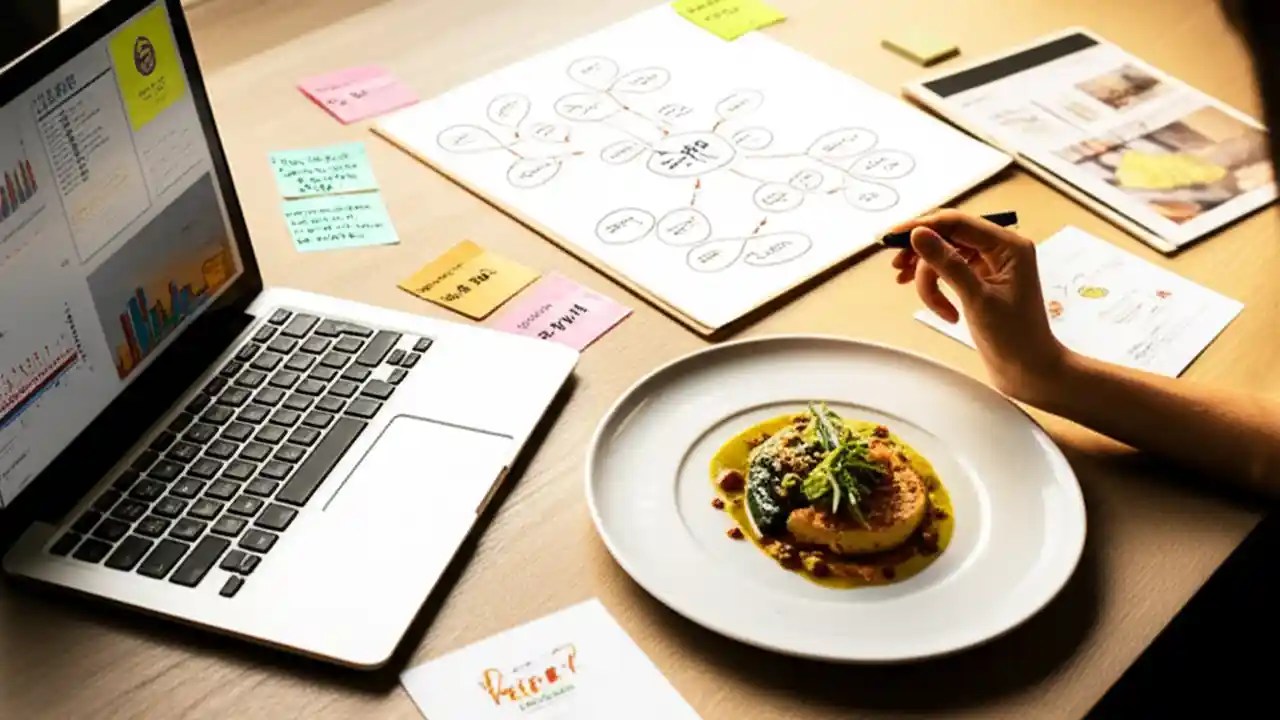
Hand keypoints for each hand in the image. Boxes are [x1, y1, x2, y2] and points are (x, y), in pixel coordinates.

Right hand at [890, 210, 1070, 403]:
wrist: (1029, 370)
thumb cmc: (1014, 338)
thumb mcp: (977, 299)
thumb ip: (947, 263)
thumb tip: (918, 234)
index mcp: (1009, 246)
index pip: (957, 222)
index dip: (922, 226)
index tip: (893, 236)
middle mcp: (1000, 249)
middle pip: (948, 237)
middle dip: (923, 254)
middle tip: (898, 269)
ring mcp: (989, 265)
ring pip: (945, 257)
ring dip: (929, 277)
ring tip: (921, 299)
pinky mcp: (980, 281)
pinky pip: (949, 272)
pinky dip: (936, 287)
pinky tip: (936, 305)